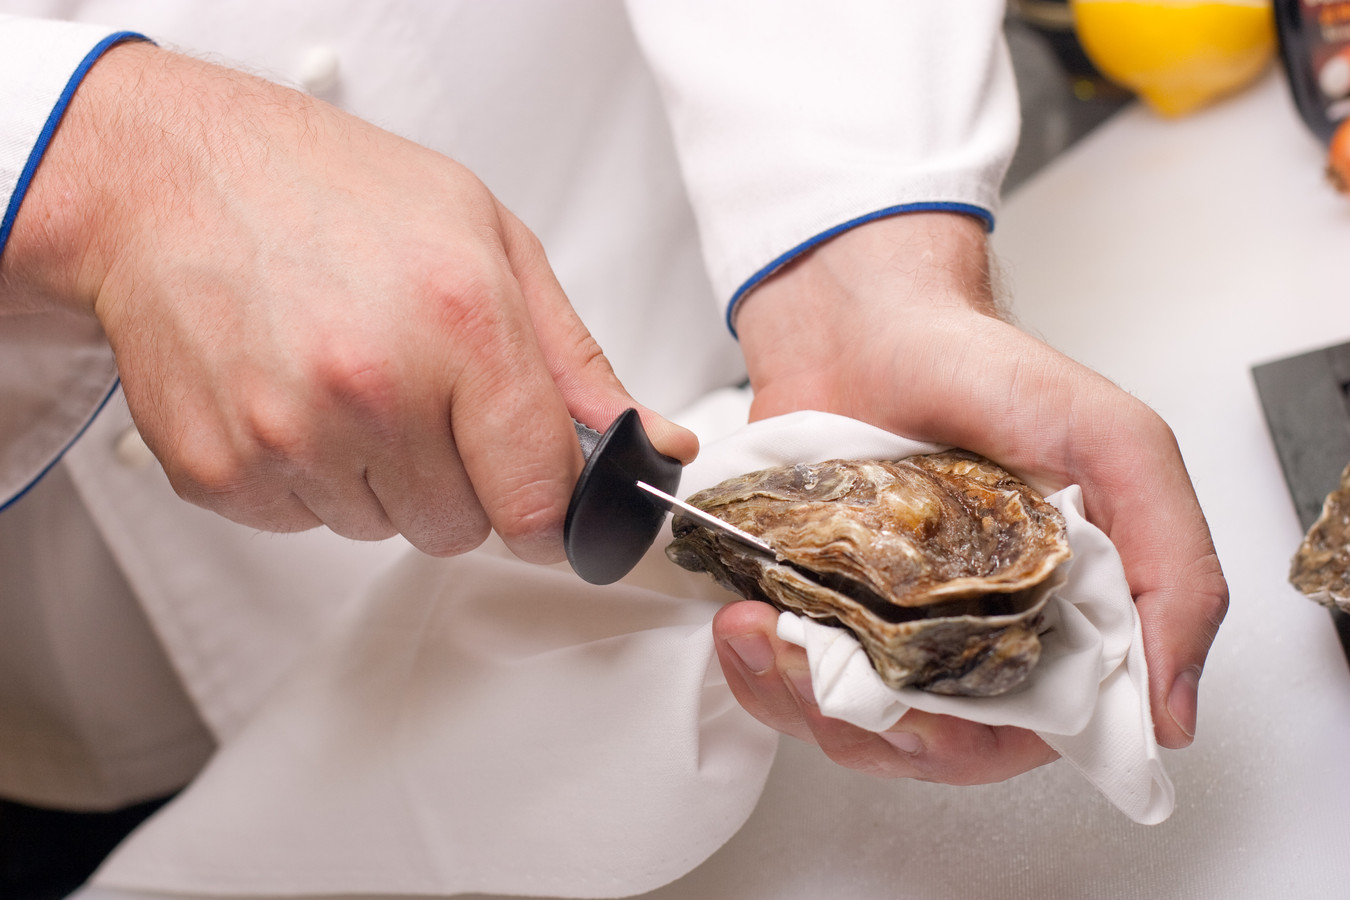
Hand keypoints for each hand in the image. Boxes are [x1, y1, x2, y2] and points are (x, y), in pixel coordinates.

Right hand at [1, 42, 695, 559]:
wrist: (170, 180)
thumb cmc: (329, 194)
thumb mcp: (490, 241)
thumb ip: (576, 361)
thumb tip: (651, 440)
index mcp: (461, 325)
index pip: (540, 498)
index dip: (554, 513)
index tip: (547, 504)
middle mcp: (375, 389)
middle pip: (464, 527)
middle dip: (463, 479)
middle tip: (425, 398)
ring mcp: (289, 437)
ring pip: (384, 529)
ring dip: (383, 478)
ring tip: (349, 382)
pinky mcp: (221, 472)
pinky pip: (305, 524)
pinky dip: (312, 479)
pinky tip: (296, 399)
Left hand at [713, 212, 1226, 781]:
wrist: (871, 321)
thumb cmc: (991, 373)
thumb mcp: (1116, 445)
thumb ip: (1174, 567)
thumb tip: (1174, 710)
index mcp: (1056, 619)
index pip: (1025, 735)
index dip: (969, 743)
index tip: (916, 711)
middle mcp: (973, 634)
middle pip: (924, 744)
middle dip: (862, 724)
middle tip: (813, 665)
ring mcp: (890, 623)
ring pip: (846, 721)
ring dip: (793, 697)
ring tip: (759, 633)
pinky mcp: (819, 603)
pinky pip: (785, 678)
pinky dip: (757, 669)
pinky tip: (744, 624)